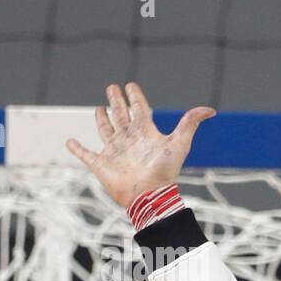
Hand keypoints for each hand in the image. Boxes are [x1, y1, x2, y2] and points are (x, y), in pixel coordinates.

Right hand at [65, 83, 214, 207]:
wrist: (149, 195)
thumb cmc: (165, 171)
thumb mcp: (179, 143)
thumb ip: (190, 123)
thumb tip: (210, 110)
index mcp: (144, 132)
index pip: (139, 109)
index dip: (136, 97)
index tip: (131, 85)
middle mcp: (129, 139)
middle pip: (121, 115)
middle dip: (117, 101)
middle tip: (112, 87)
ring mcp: (114, 151)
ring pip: (105, 130)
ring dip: (101, 119)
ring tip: (99, 108)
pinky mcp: (101, 164)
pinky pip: (85, 154)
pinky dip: (76, 148)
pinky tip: (70, 141)